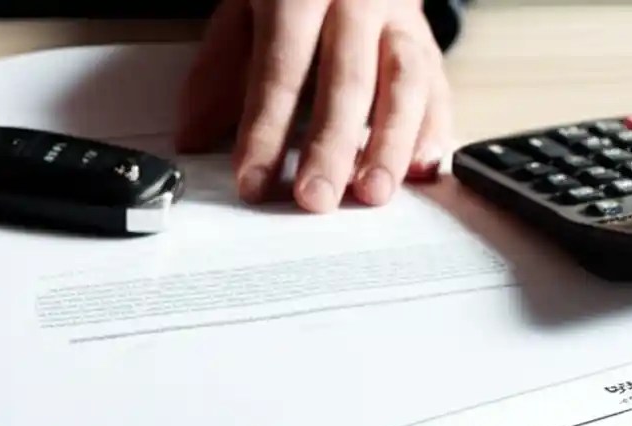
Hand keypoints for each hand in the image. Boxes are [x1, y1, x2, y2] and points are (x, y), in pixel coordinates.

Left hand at [177, 0, 451, 212]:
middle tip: (314, 199)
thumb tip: (192, 135)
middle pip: (347, 82)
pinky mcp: (430, 44)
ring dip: (390, 145)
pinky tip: (423, 170)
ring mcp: (401, 22)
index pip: (281, 69)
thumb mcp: (245, 9)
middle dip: (330, 147)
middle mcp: (359, 2)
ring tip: (372, 192)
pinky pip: (439, 89)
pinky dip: (433, 133)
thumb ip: (219, 70)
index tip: (253, 180)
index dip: (265, 130)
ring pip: (404, 84)